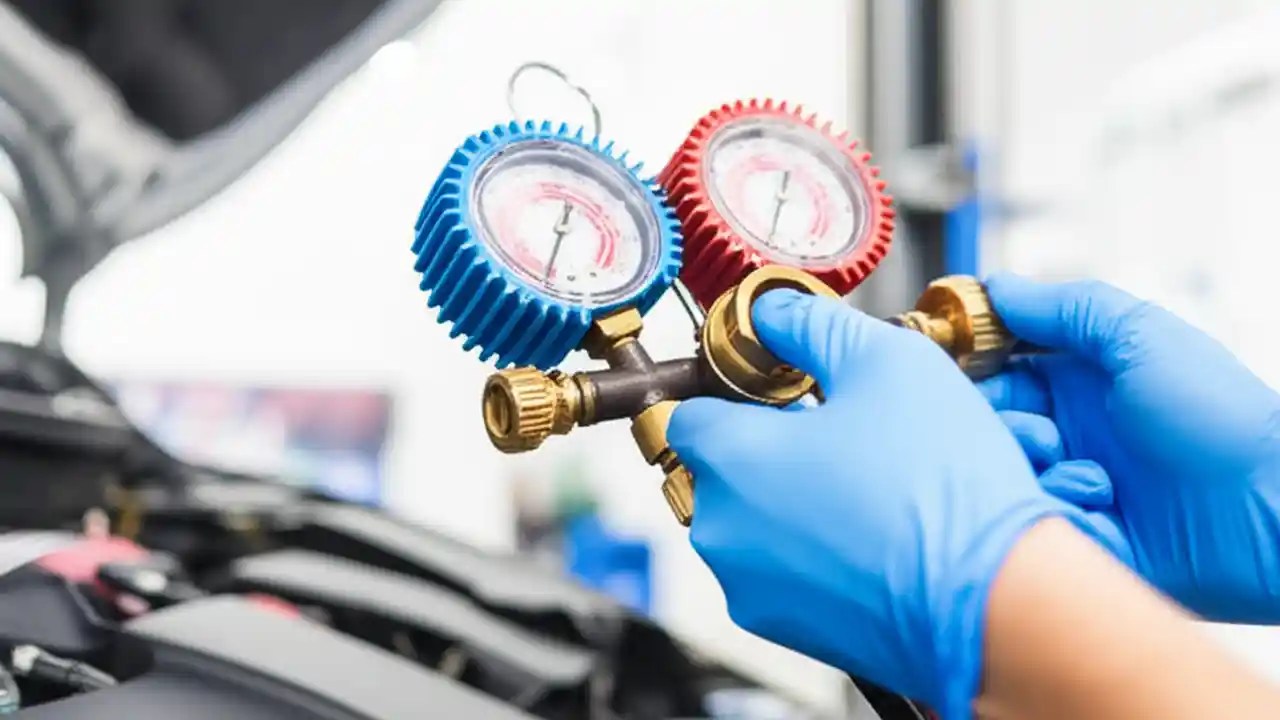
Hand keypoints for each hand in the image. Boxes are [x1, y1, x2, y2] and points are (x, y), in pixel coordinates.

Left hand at [667, 290, 1082, 717]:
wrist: (997, 604)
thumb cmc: (942, 491)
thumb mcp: (884, 361)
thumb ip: (810, 326)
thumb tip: (772, 313)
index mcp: (729, 458)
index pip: (686, 411)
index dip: (731, 392)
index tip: (772, 390)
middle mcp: (723, 528)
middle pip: (719, 468)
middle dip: (765, 448)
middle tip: (834, 435)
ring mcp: (750, 586)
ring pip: (751, 521)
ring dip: (790, 499)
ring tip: (864, 484)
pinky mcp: (786, 630)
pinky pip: (782, 570)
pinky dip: (813, 548)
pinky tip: (871, 531)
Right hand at [980, 275, 1279, 621]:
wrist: (1273, 510)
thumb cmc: (1220, 418)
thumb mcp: (1139, 337)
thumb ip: (1061, 308)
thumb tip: (994, 286)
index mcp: (1079, 384)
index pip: (995, 372)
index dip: (971, 372)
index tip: (952, 371)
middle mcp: (1070, 433)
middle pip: (988, 426)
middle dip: (1000, 427)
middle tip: (1041, 433)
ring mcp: (1072, 486)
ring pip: (1003, 475)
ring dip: (1037, 470)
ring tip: (1088, 474)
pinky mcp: (1079, 539)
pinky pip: (1031, 524)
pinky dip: (1060, 510)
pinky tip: (1104, 506)